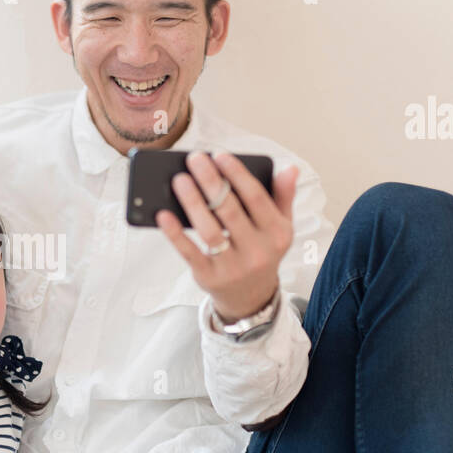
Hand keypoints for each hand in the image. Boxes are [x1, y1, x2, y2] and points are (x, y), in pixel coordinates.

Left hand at [155, 151, 298, 321]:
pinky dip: (175, 234)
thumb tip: (290, 169)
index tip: (219, 155)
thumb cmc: (262, 250)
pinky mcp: (209, 277)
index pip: (256, 198)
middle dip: (210, 182)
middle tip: (194, 159)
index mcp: (277, 233)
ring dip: (192, 203)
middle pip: (230, 210)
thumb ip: (283, 197)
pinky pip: (190, 252)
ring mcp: (233, 267)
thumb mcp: (279, 227)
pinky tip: (162, 214)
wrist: (251, 297)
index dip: (237, 175)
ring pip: (209, 230)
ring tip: (179, 180)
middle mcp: (258, 251)